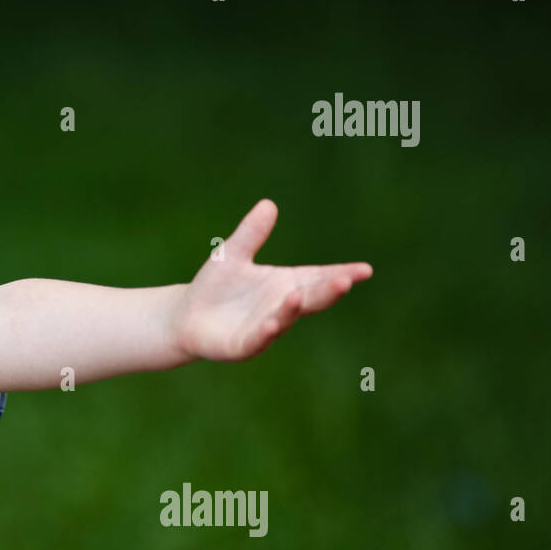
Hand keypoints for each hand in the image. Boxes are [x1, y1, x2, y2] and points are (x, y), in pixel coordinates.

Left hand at [168, 199, 371, 361]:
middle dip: (327, 291)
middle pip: (310, 299)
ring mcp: (264, 328)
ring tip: (298, 295)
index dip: (341, 274)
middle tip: (347, 280)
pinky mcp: (243, 346)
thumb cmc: (215, 286)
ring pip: (284, 319)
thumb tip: (269, 203)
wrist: (185, 316)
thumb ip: (251, 233)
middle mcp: (280, 307)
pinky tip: (272, 323)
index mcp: (284, 284)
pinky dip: (266, 331)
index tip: (365, 269)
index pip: (318, 278)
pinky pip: (257, 339)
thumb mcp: (233, 254)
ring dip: (292, 309)